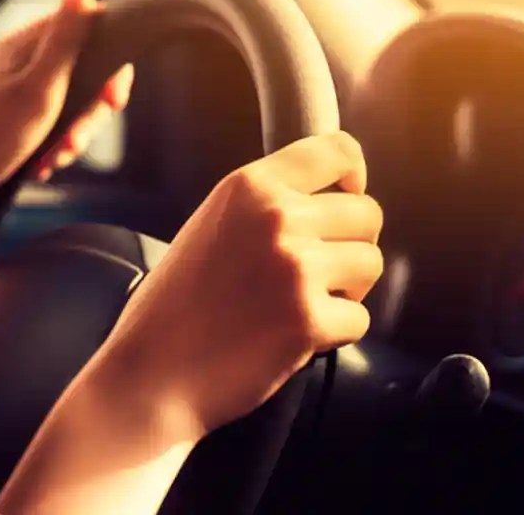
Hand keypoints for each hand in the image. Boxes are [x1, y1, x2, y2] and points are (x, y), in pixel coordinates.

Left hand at [0, 0, 133, 205]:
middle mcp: (24, 62)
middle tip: (75, 140)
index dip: (111, 64)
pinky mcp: (17, 120)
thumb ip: (65, 39)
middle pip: (87, 73)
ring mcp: (20, 92)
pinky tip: (40, 166)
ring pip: (74, 105)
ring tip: (54, 159)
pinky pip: (55, 127)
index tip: (111, 100)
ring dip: (72, 137)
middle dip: (90, 113)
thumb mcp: (38, 85)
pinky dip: (55, 148)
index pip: (89, 32)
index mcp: (27, 45)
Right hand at [94, 131, 384, 437]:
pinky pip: (360, 317)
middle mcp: (277, 218)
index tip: (346, 199)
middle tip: (320, 270)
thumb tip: (329, 198)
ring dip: (349, 287)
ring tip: (305, 302)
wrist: (152, 373)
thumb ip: (264, 204)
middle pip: (367, 213)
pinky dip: (336, 332)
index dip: (354, 177)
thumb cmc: (177, 305)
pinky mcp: (308, 320)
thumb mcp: (211, 223)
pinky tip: (296, 336)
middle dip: (352, 244)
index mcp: (250, 186)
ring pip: (371, 263)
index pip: (339, 151)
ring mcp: (295, 269)